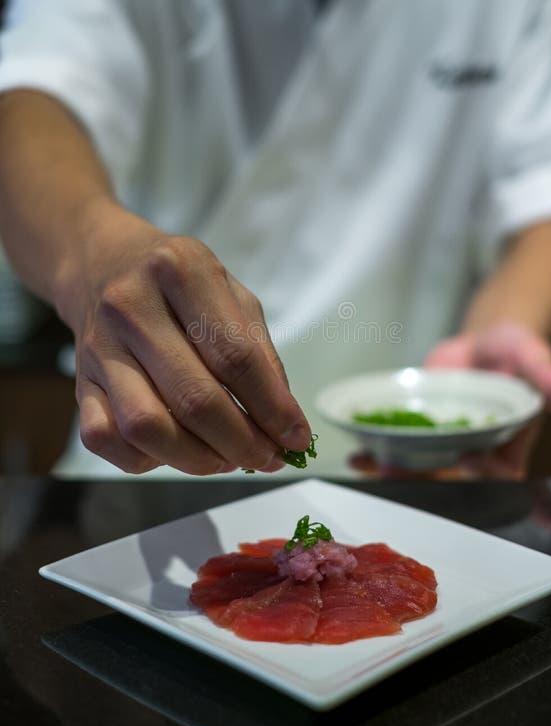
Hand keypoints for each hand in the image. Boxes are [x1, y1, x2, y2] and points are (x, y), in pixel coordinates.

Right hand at [56, 202, 310, 475]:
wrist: (102, 265)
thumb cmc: (179, 284)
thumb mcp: (230, 294)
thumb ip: (260, 353)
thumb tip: (284, 423)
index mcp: (180, 270)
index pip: (235, 356)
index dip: (272, 407)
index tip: (296, 439)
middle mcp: (131, 305)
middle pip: (193, 398)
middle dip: (241, 442)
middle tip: (267, 458)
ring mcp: (99, 347)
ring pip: (147, 427)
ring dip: (198, 458)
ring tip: (227, 458)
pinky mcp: (78, 382)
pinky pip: (106, 440)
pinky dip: (147, 460)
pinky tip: (177, 451)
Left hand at [350, 323, 550, 480]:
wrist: (485, 341)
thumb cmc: (516, 353)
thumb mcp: (534, 358)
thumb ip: (548, 377)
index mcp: (509, 446)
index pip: (500, 473)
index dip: (484, 474)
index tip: (470, 461)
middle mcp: (475, 453)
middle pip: (452, 478)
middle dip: (427, 482)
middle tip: (401, 475)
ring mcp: (444, 446)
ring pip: (422, 469)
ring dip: (396, 473)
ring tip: (370, 467)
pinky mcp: (420, 434)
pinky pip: (400, 449)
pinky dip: (379, 454)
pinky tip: (358, 454)